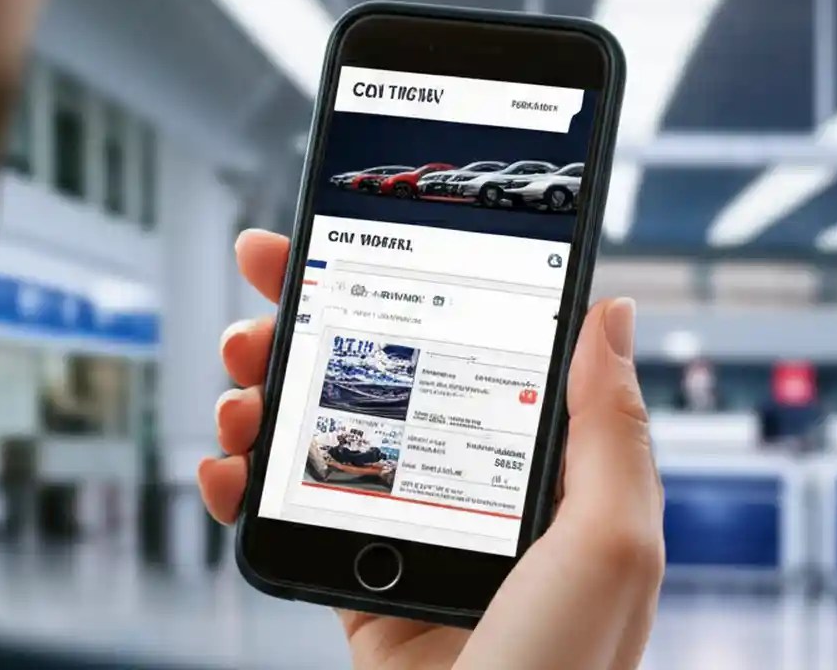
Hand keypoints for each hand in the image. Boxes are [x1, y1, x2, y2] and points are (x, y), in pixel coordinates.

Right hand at [200, 229, 663, 669]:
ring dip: (268, 399)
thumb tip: (610, 311)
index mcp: (547, 479)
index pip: (477, 353)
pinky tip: (223, 465)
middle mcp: (481, 503)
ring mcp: (414, 547)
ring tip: (234, 383)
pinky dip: (246, 490)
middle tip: (262, 287)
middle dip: (317, 327)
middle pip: (389, 385)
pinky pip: (294, 527)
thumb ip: (611, 427)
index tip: (361, 237)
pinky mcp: (362, 599)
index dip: (419, 287)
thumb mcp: (613, 542)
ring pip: (329, 445)